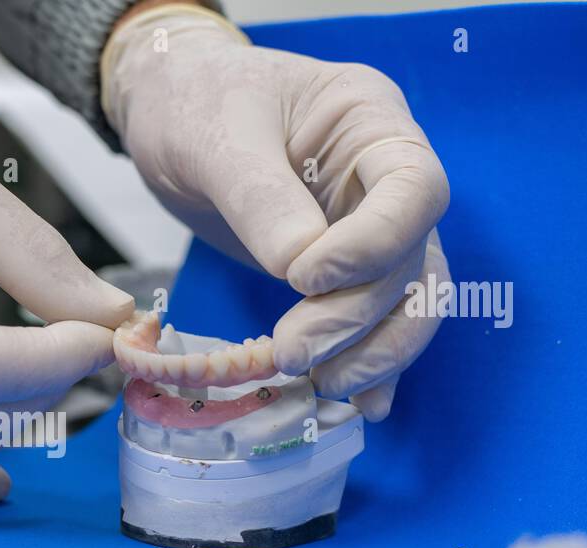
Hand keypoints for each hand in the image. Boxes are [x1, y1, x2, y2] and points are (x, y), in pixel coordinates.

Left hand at [102, 6, 450, 419]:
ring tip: (321, 387)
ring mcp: (367, 227)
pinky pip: (375, 320)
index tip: (303, 279)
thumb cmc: (196, 103)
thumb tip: (301, 271)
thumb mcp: (218, 138)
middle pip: (408, 261)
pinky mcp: (340, 270)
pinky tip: (359, 405)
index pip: (414, 193)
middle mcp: (383, 178)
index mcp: (371, 123)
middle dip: (353, 317)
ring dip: (373, 353)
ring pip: (405, 301)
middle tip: (290, 354)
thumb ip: (261, 199)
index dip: (372, 247)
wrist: (172, 112)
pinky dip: (370, 364)